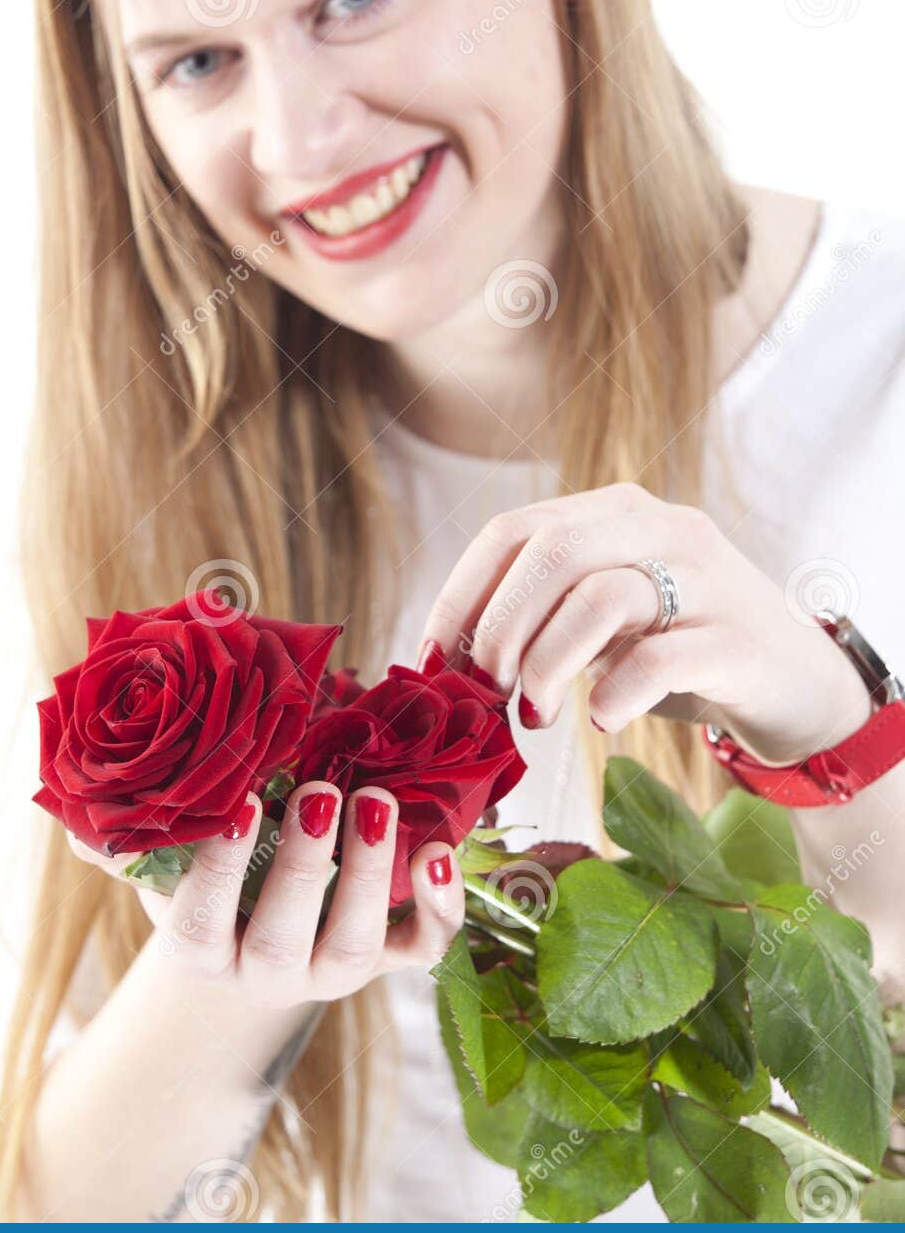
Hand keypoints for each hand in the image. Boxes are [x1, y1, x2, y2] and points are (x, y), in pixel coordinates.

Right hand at [66, 780, 463, 1004]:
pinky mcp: (388, 960)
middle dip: (306, 866)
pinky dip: (440, 907)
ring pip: (357, 945)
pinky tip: (440, 851)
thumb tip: (75, 816)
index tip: (239, 804)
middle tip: (320, 791)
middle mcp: (270, 973)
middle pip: (286, 938)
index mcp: (204, 952)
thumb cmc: (202, 886)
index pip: (204, 922)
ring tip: (378, 800)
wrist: (257, 938)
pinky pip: (422, 949)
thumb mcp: (158, 868)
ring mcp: (332, 969)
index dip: (221, 870)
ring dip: (372, 873)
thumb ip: (122, 842)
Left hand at [416, 481, 871, 762]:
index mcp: (615, 513)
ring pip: (601, 597)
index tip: (434, 659)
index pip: (514, 530)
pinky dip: (615, 693)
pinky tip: (600, 719)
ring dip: (547, 662)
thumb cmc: (681, 655)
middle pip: (552, 550)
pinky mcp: (738, 640)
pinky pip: (660, 658)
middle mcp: (661, 528)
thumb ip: (543, 620)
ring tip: (537, 714)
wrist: (798, 688)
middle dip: (500, 626)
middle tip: (486, 690)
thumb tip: (448, 660)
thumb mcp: (604, 625)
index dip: (461, 594)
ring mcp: (705, 580)